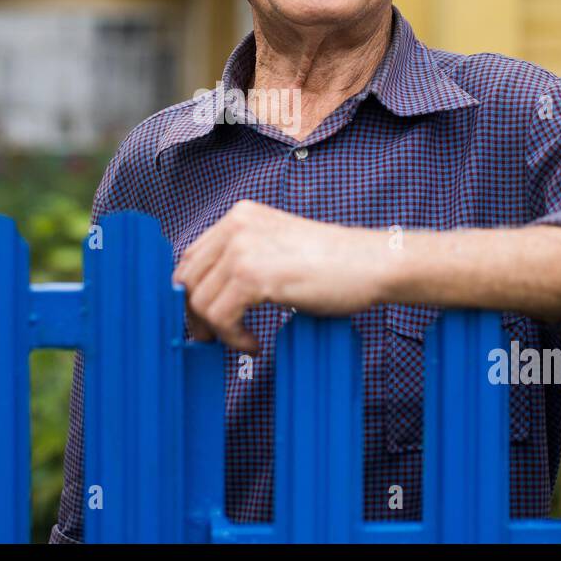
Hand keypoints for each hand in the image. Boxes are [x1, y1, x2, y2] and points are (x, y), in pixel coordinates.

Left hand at [171, 200, 388, 352]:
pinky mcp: (253, 276)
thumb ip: (243, 258)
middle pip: (188, 279)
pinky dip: (233, 339)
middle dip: (196, 315)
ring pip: (200, 301)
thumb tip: (208, 293)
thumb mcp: (277, 248)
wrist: (372, 263)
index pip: (192, 257)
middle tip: (213, 338)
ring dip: (218, 331)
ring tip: (243, 341)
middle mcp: (236, 226)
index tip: (204, 319)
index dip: (191, 293)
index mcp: (241, 216)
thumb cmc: (334, 262)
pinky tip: (253, 344)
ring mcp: (242, 249)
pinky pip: (221, 317)